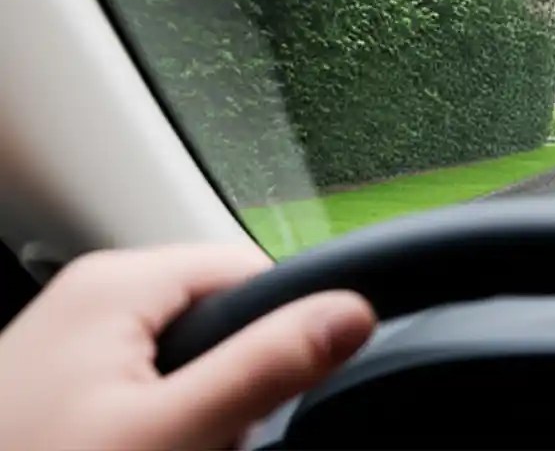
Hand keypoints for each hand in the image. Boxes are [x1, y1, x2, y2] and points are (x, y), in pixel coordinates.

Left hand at [0, 245, 375, 449]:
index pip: (250, 272)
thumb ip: (267, 366)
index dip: (281, 333)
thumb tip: (351, 313)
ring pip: (181, 363)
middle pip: (216, 320)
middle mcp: (86, 299)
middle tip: (201, 445)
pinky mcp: (51, 389)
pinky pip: (140, 393)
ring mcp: (64, 344)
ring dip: (195, 414)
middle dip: (231, 385)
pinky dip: (155, 428)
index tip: (273, 397)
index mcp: (116, 284)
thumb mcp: (173, 434)